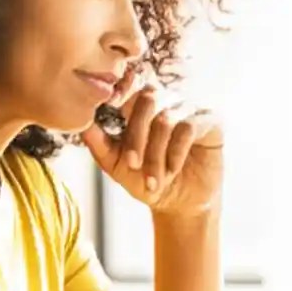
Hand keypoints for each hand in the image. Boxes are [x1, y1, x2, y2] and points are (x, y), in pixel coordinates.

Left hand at [81, 68, 222, 216]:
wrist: (180, 205)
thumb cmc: (148, 181)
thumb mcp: (117, 165)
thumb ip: (99, 143)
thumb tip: (81, 124)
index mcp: (142, 105)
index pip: (131, 86)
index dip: (121, 90)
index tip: (110, 106)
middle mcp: (168, 100)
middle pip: (148, 99)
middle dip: (136, 136)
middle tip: (131, 164)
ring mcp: (190, 107)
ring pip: (166, 119)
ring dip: (156, 154)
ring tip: (154, 180)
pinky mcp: (211, 120)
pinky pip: (188, 128)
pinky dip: (175, 153)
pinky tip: (172, 170)